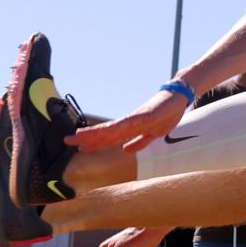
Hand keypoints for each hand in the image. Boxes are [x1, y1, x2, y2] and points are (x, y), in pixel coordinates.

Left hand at [64, 90, 187, 152]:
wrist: (178, 96)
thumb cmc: (166, 113)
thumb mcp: (154, 134)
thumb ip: (140, 142)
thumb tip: (126, 150)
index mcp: (131, 127)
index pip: (109, 136)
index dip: (94, 142)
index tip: (78, 146)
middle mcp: (130, 122)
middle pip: (106, 132)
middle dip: (87, 137)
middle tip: (67, 140)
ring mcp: (137, 118)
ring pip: (113, 128)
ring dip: (96, 133)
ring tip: (78, 136)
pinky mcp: (147, 114)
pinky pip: (130, 123)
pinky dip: (118, 128)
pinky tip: (107, 132)